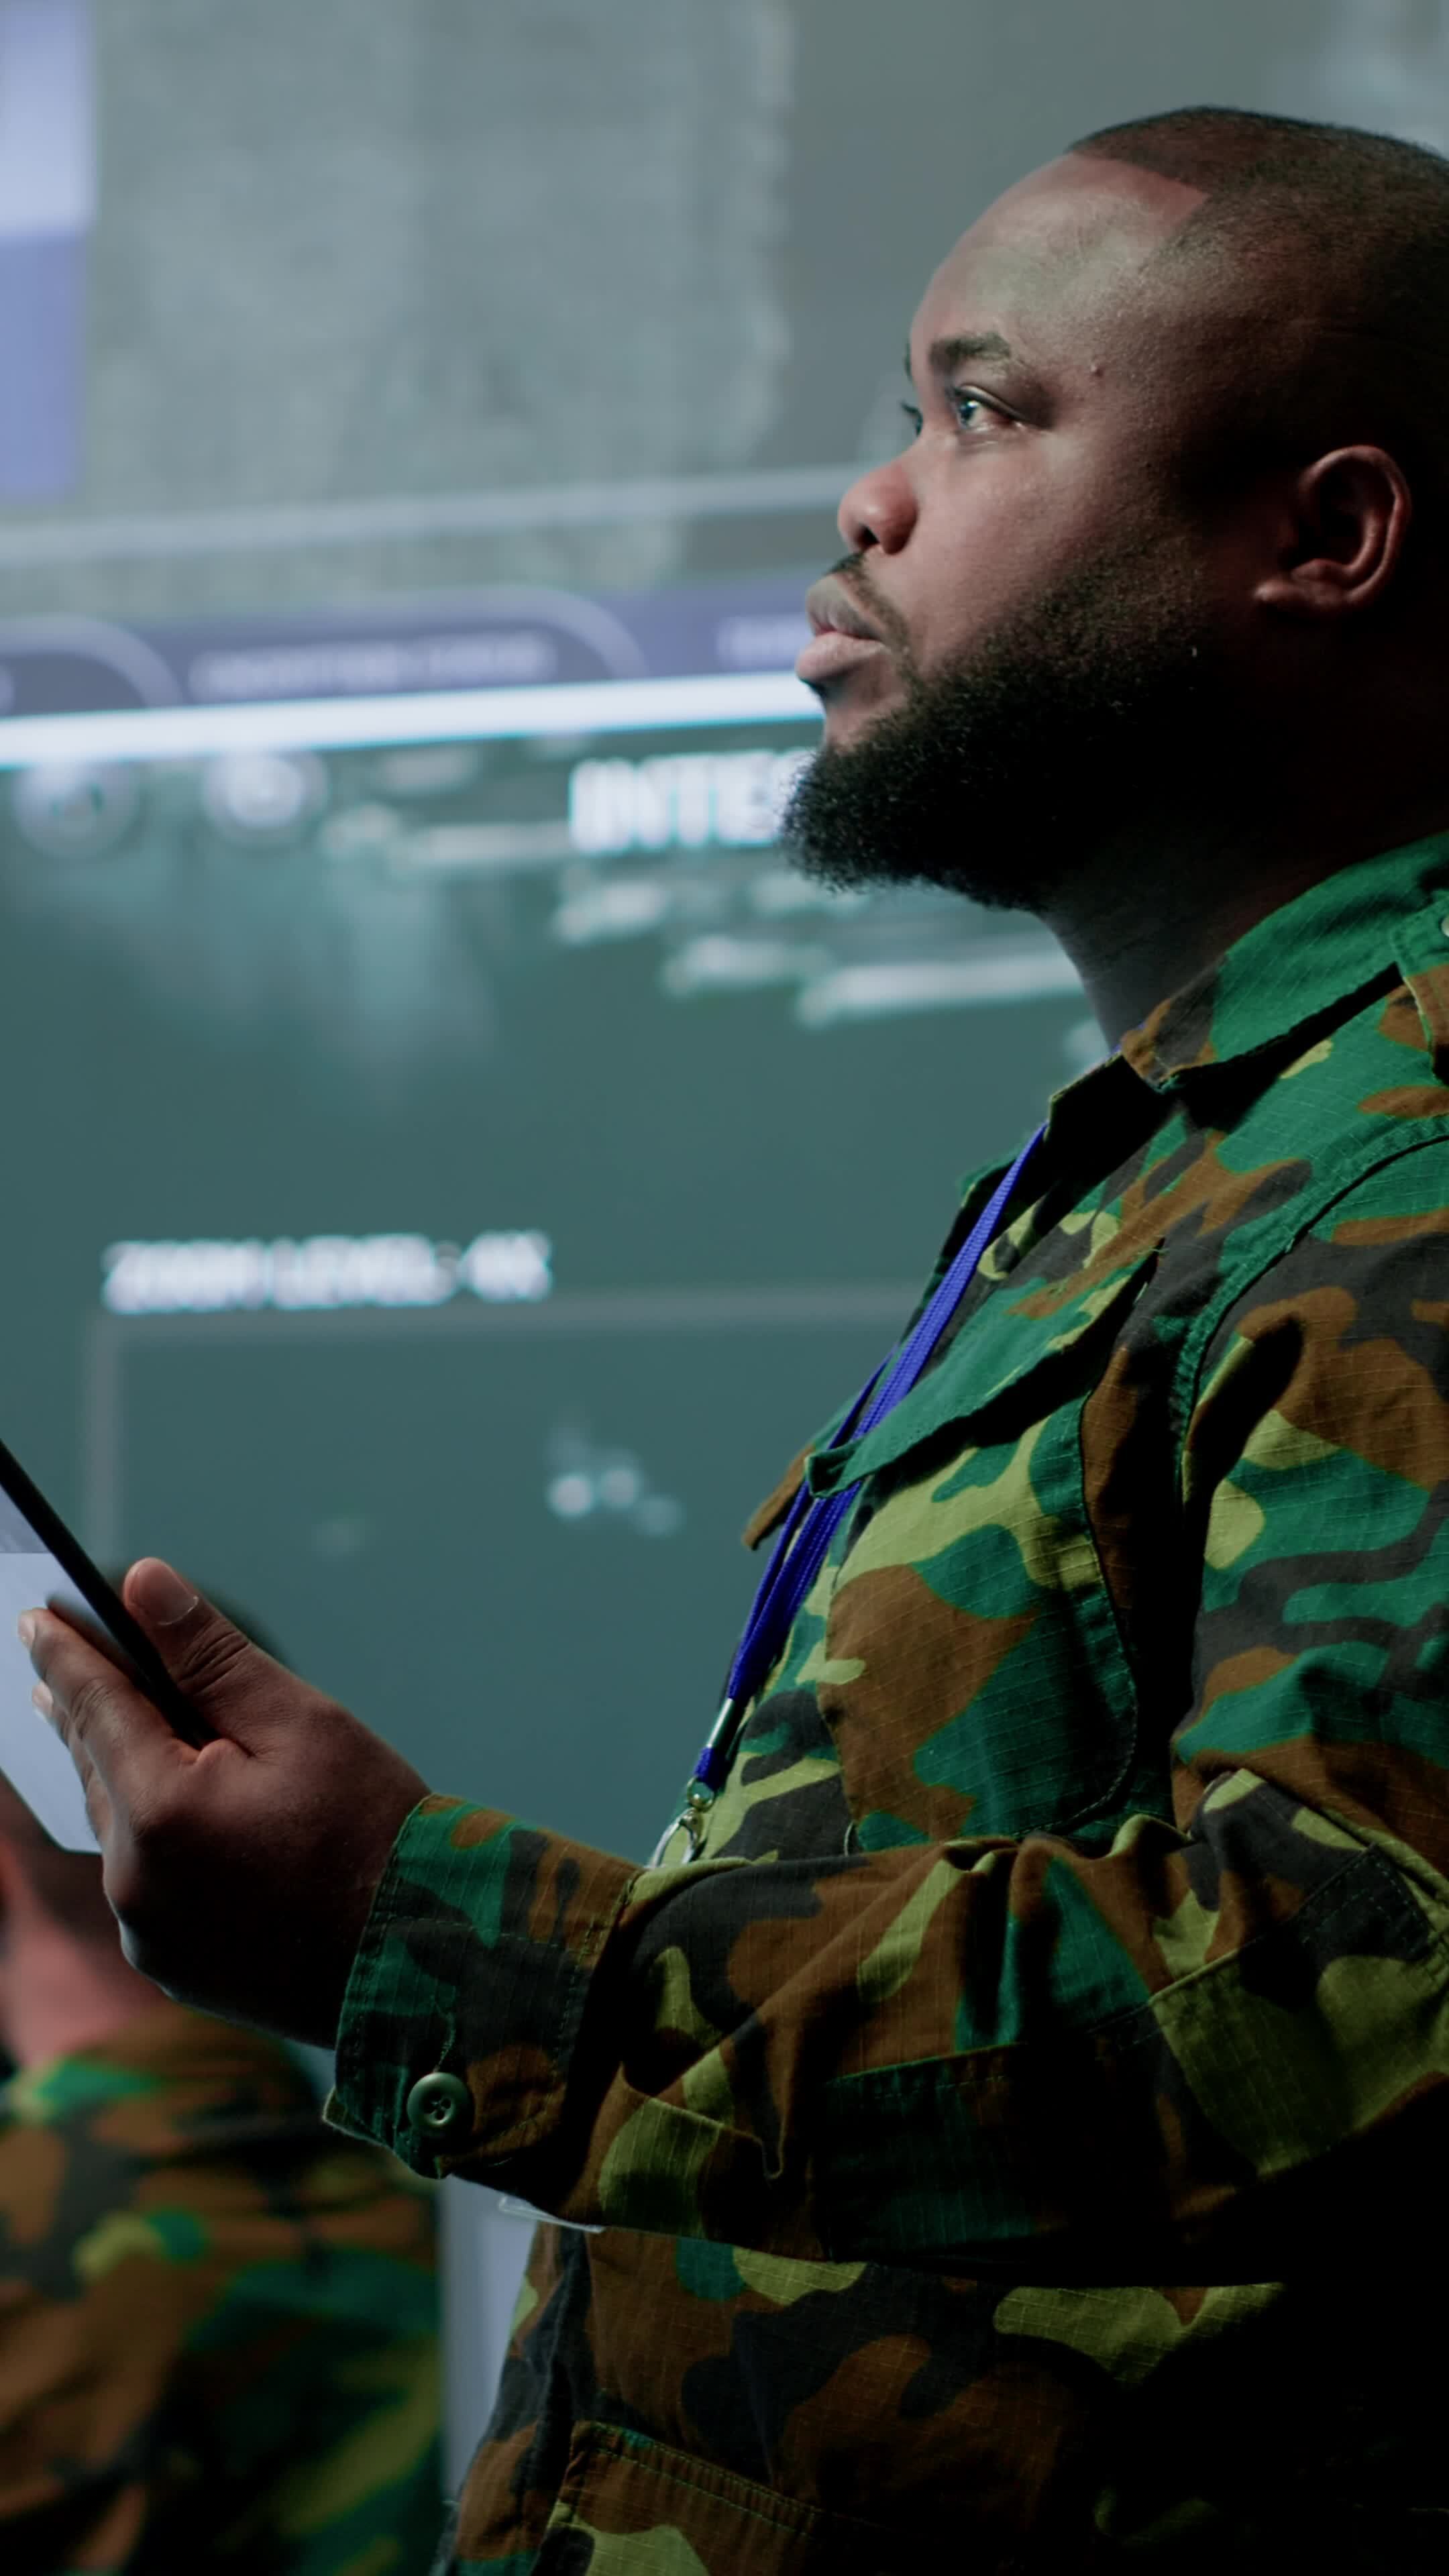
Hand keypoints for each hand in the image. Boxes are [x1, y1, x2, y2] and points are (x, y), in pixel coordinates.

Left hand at [20, 1560, 428, 2043]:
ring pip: (119, 1833)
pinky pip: (145, 1885)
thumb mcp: (302, 1722)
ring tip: (100, 1729)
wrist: (423, 1963)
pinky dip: (151, 1842)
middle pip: (98, 1771)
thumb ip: (211, 1655)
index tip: (35, 1616)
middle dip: (81, 1711)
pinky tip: (167, 1818)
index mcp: (162, 1811)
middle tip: (52, 1660)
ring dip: (116, 1776)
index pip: (95, 1706)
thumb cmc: (375, 1832)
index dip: (65, 1654)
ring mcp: (150, 1935)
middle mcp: (135, 1882)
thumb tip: (143, 1583)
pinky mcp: (175, 1968)